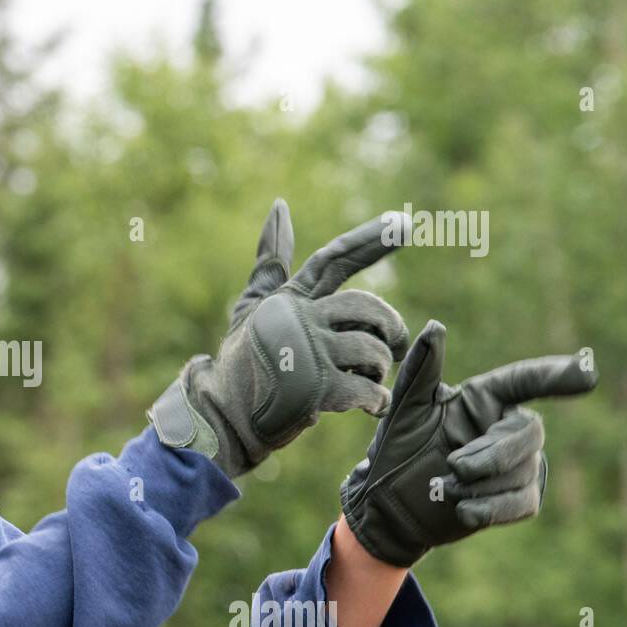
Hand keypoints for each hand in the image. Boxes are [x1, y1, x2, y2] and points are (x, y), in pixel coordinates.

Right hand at [148, 198, 410, 477]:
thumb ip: (270, 266)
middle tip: (393, 346)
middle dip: (389, 326)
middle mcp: (298, 318)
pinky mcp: (316, 387)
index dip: (371, 241)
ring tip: (369, 381)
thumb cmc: (239, 364)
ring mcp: (308, 351)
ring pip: (372, 348)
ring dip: (378, 369)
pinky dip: (375, 400)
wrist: (222, 417)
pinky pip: (368, 389)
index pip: (335, 259)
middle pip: (367, 306)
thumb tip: (279, 209)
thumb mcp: (251, 310)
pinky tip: (371, 407)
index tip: (404, 223)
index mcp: (288, 299)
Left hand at [340, 320, 597, 566]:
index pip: (526, 380)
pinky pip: (522, 501)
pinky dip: (491, 508)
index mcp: (485, 398)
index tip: (586, 373)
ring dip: (480, 483)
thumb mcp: (405, 409)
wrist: (390, 502)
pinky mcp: (518, 498)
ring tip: (444, 487)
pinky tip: (462, 509)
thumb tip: (434, 327)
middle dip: (492, 453)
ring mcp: (519, 463)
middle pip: (529, 432)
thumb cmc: (398, 448)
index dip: (556, 375)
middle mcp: (508, 426)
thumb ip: (422, 370)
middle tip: (453, 466)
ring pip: (523, 470)